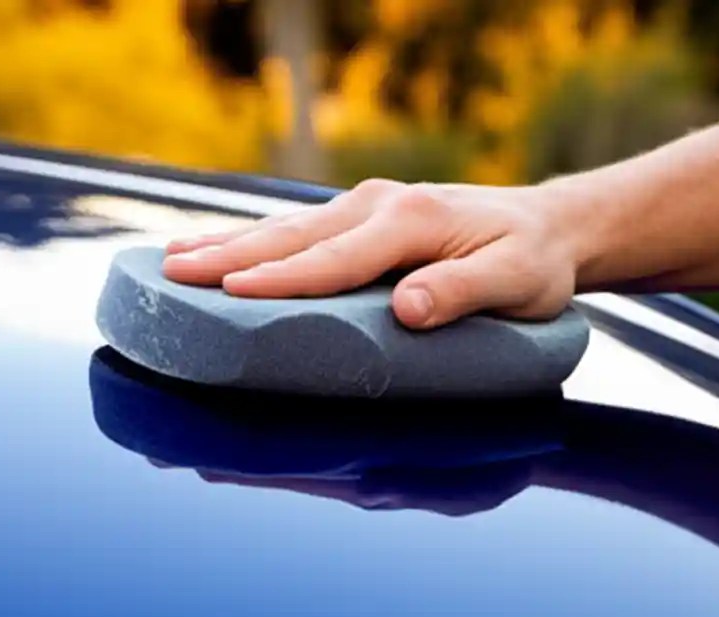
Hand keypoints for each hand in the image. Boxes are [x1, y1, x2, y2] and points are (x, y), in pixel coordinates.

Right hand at [161, 179, 585, 328]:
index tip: (231, 289)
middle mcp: (377, 204)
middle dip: (227, 254)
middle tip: (171, 271)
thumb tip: (408, 310)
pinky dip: (251, 238)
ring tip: (171, 257)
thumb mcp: (519, 282)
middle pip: (292, 235)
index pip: (336, 258)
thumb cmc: (533, 261)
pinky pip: (296, 227)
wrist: (547, 224)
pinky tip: (217, 247)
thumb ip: (465, 291)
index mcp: (410, 220)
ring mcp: (364, 204)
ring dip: (226, 242)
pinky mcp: (360, 214)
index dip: (283, 278)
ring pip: (283, 227)